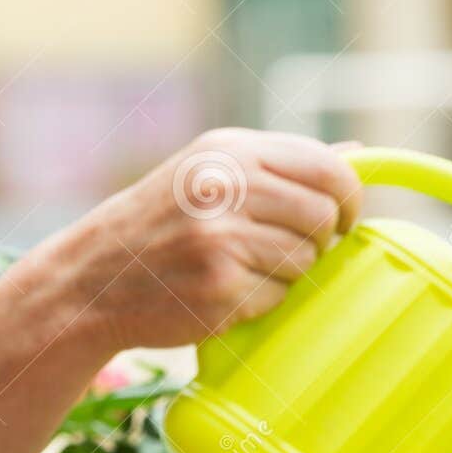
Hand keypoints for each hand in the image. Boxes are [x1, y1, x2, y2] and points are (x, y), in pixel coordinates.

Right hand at [36, 129, 361, 353]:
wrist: (94, 278)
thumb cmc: (160, 224)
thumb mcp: (209, 171)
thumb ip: (280, 164)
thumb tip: (357, 151)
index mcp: (229, 150)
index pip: (328, 167)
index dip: (348, 198)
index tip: (340, 219)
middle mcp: (225, 186)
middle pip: (323, 217)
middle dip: (317, 241)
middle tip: (284, 249)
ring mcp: (221, 237)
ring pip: (304, 261)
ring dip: (285, 273)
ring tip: (239, 268)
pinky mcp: (219, 286)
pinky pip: (277, 297)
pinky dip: (259, 301)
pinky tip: (221, 291)